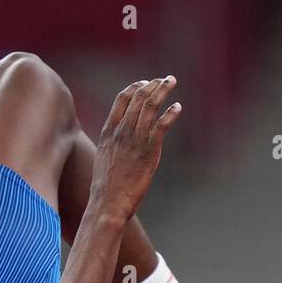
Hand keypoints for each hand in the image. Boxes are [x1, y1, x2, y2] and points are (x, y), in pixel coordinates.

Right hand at [90, 76, 180, 222]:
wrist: (108, 203)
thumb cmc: (106, 187)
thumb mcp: (104, 159)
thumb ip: (112, 146)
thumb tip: (118, 145)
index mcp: (109, 132)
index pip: (122, 100)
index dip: (135, 88)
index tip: (145, 83)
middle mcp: (121, 132)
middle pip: (138, 98)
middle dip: (153, 84)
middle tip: (165, 79)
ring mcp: (135, 140)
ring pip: (150, 106)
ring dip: (163, 91)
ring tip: (171, 82)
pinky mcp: (148, 151)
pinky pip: (161, 125)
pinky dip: (171, 113)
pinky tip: (178, 107)